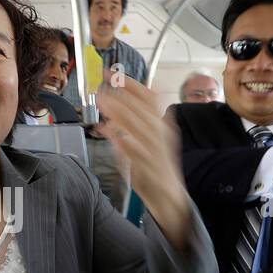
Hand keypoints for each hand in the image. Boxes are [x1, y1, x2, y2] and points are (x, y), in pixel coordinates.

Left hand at [95, 71, 192, 245]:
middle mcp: (161, 136)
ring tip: (103, 102)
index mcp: (163, 126)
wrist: (170, 198)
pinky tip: (107, 131)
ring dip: (120, 113)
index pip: (150, 98)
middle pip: (142, 110)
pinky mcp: (148, 169)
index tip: (114, 74)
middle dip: (122, 96)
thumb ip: (138, 122)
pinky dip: (120, 140)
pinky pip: (134, 152)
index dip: (132, 84)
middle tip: (103, 86)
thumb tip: (124, 104)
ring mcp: (155, 152)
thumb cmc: (157, 168)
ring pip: (138, 127)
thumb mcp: (151, 140)